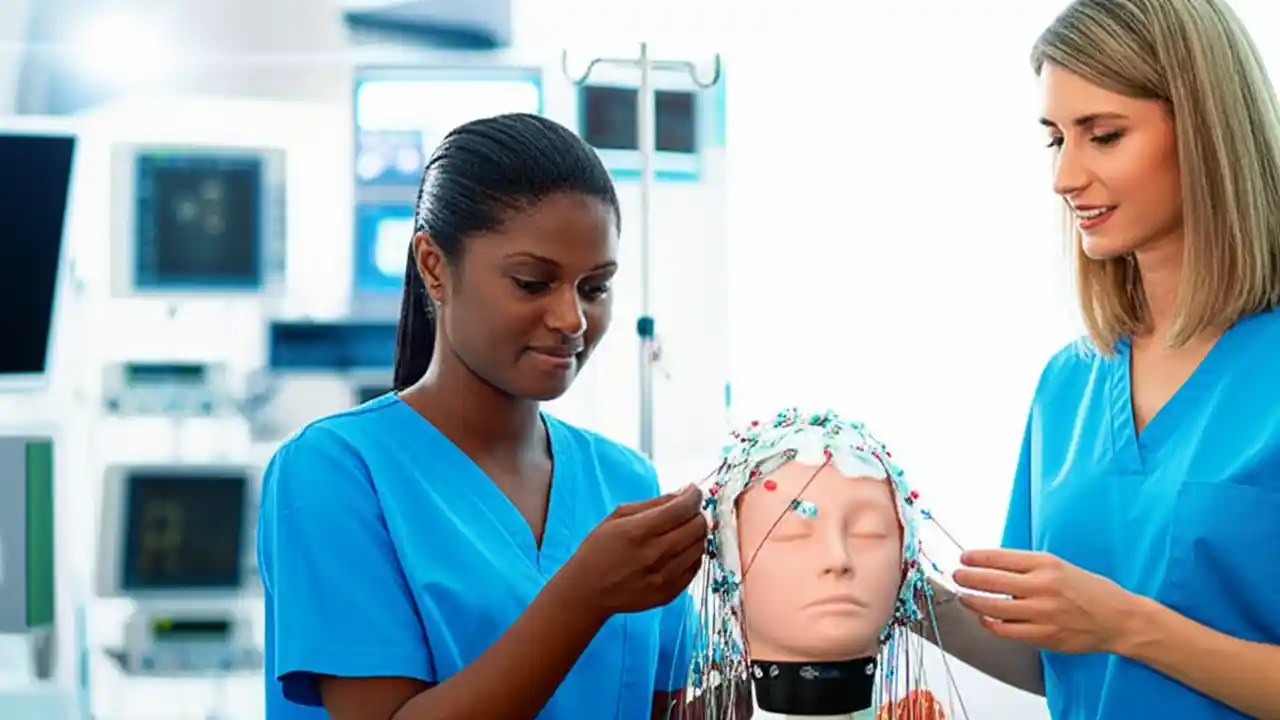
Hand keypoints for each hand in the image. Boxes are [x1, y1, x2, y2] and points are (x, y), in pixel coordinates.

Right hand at [563, 485, 707, 619]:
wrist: (588, 591)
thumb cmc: (599, 549)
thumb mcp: (618, 516)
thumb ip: (653, 503)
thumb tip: (683, 494)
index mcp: (639, 531)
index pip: (682, 509)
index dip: (693, 495)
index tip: (693, 492)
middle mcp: (655, 554)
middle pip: (697, 527)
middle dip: (696, 514)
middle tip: (686, 513)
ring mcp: (664, 577)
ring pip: (700, 546)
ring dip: (695, 534)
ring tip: (681, 532)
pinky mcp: (669, 593)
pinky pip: (695, 567)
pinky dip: (692, 554)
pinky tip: (679, 551)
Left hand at [952, 549, 1141, 654]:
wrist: (1119, 618)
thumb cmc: (1089, 590)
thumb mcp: (1059, 566)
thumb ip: (1028, 567)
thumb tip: (992, 566)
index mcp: (1046, 564)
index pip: (1000, 557)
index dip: (977, 558)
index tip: (964, 557)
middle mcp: (1042, 586)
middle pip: (992, 581)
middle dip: (968, 578)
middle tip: (957, 576)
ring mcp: (1043, 612)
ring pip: (994, 607)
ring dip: (973, 601)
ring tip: (963, 597)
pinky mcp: (1045, 635)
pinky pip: (1008, 630)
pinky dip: (991, 623)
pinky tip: (984, 618)